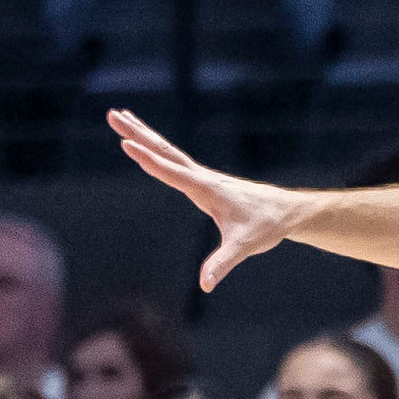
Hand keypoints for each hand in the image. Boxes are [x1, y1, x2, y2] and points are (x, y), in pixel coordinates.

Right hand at [111, 110, 300, 290]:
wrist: (286, 211)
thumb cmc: (266, 227)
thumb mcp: (245, 247)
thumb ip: (222, 264)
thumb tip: (205, 284)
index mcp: (206, 188)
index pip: (171, 171)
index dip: (148, 159)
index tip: (126, 143)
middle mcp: (202, 177)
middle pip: (164, 150)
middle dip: (137, 132)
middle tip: (112, 115)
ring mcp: (203, 176)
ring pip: (168, 151)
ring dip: (144, 134)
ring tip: (121, 117)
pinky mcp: (205, 181)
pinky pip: (174, 160)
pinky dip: (157, 148)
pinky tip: (148, 144)